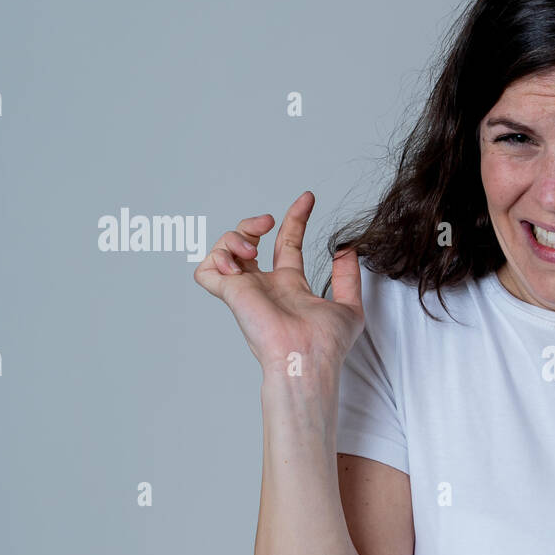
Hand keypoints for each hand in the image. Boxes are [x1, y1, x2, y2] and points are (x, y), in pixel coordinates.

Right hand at [193, 191, 363, 374]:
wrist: (307, 356)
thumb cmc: (326, 343)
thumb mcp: (349, 305)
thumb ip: (348, 277)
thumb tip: (348, 250)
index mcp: (291, 286)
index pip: (288, 244)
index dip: (295, 219)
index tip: (308, 198)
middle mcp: (265, 286)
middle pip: (249, 240)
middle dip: (254, 223)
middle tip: (269, 222)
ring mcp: (246, 290)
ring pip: (225, 249)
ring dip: (236, 237)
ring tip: (251, 251)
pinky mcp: (230, 294)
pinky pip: (205, 270)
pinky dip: (216, 260)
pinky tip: (237, 268)